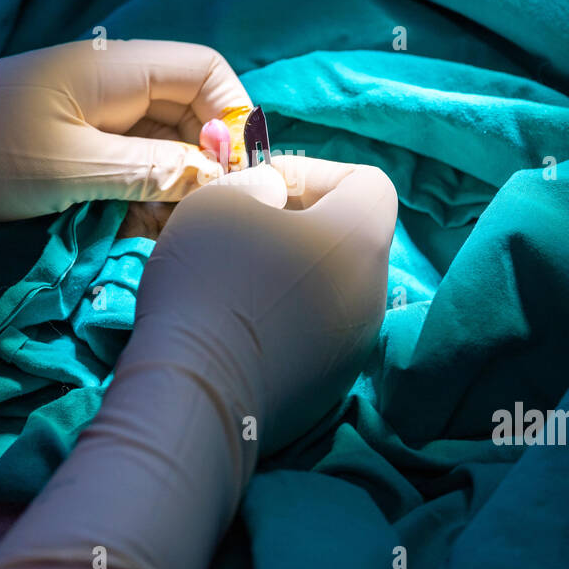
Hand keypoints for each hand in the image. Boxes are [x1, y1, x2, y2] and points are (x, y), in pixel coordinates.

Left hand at [0, 39, 240, 218]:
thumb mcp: (70, 170)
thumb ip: (149, 172)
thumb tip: (216, 176)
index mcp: (114, 67)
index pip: (206, 69)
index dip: (233, 114)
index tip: (233, 172)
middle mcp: (109, 82)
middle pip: (190, 108)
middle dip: (207, 158)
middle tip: (204, 215)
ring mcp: (88, 112)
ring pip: (161, 141)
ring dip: (173, 183)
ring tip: (166, 232)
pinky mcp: (69, 142)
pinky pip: (127, 161)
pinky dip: (140, 193)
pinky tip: (135, 230)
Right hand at [125, 154, 398, 460]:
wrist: (194, 396)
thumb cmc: (211, 282)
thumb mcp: (217, 202)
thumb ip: (254, 186)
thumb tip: (272, 202)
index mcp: (362, 239)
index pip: (367, 184)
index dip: (315, 172)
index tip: (264, 187)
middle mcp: (374, 293)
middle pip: (346, 238)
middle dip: (297, 223)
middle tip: (241, 228)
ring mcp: (355, 348)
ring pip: (329, 289)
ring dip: (288, 274)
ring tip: (232, 280)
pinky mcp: (328, 388)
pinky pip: (312, 334)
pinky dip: (281, 321)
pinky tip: (234, 329)